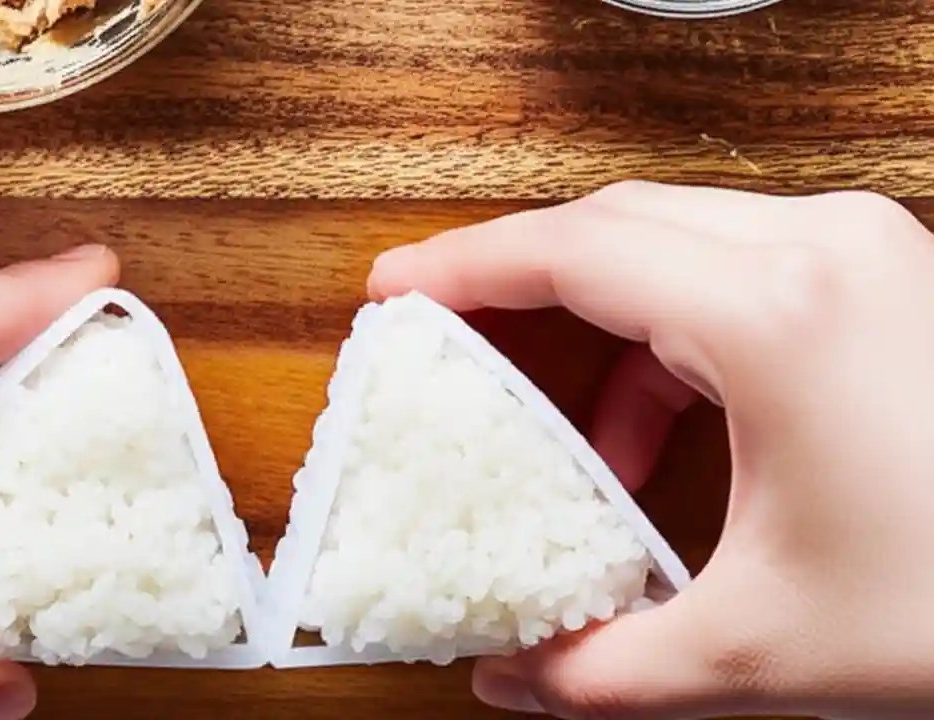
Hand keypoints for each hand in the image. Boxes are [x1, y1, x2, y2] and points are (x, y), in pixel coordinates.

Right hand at [369, 182, 933, 719]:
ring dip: (598, 322)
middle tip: (440, 331)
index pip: (577, 253)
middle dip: (515, 278)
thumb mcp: (761, 652)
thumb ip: (604, 672)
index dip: (466, 266)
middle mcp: (820, 251)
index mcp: (777, 315)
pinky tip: (662, 432)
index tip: (393, 289)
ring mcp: (862, 253)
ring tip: (565, 431)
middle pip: (615, 227)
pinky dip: (670, 340)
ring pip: (674, 242)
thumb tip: (505, 680)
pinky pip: (734, 274)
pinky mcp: (881, 278)